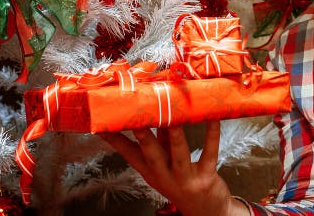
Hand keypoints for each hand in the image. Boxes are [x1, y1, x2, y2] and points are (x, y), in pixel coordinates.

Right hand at [99, 123, 246, 215]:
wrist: (206, 210)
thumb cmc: (182, 180)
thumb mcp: (165, 162)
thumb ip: (160, 138)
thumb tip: (153, 108)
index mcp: (150, 171)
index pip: (128, 154)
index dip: (114, 139)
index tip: (100, 124)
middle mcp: (164, 175)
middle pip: (151, 155)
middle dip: (144, 136)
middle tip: (137, 118)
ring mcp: (185, 178)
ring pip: (179, 154)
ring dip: (176, 135)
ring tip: (174, 116)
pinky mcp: (206, 177)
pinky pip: (210, 153)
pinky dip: (211, 135)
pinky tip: (213, 118)